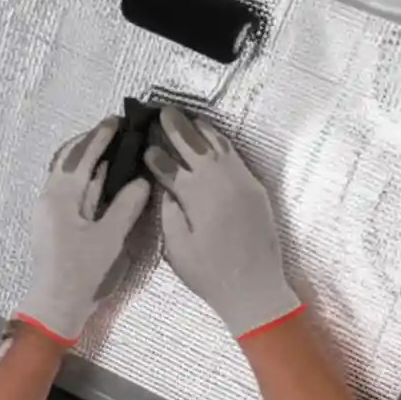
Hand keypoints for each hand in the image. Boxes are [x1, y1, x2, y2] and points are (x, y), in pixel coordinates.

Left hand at [12, 117, 150, 346]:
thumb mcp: (109, 238)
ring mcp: (47, 210)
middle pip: (68, 160)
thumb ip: (125, 206)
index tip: (116, 121)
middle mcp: (48, 197)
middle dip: (89, 143)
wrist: (54, 305)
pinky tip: (99, 179)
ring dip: (86, 159)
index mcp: (60, 197)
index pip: (81, 157)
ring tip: (109, 148)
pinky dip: (84, 178)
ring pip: (66, 174)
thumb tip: (142, 180)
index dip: (99, 137)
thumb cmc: (81, 272)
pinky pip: (68, 189)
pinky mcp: (52, 222)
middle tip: (113, 130)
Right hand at [145, 107, 303, 340]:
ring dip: (200, 129)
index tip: (145, 147)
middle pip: (195, 146)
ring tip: (185, 117)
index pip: (171, 167)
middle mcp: (221, 183)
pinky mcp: (255, 188)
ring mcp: (241, 182)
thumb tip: (168, 190)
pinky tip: (211, 137)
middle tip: (162, 111)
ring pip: (219, 145)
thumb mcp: (178, 250)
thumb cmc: (211, 275)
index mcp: (198, 198)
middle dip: (177, 128)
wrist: (255, 288)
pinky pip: (235, 156)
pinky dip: (221, 142)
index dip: (156, 156)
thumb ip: (170, 215)